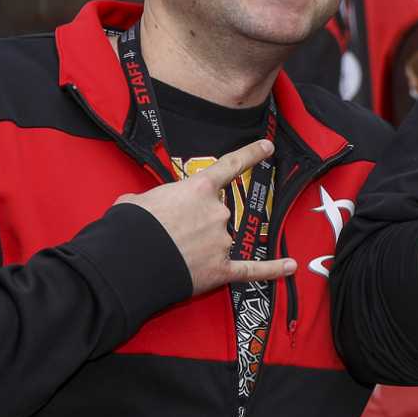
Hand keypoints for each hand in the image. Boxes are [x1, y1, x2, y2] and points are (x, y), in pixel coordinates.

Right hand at [116, 139, 296, 297]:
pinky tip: (290, 267)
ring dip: (199, 247)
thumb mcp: (138, 200)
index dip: (251, 155)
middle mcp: (217, 212)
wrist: (128, 262)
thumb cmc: (129, 227)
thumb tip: (156, 211)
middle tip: (166, 234)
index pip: (230, 166)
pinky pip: (252, 270)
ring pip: (219, 240)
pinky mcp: (221, 270)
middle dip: (194, 224)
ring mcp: (222, 241)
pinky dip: (272, 270)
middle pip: (216, 213)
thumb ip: (158, 200)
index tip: (267, 146)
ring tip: (170, 254)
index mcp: (198, 189)